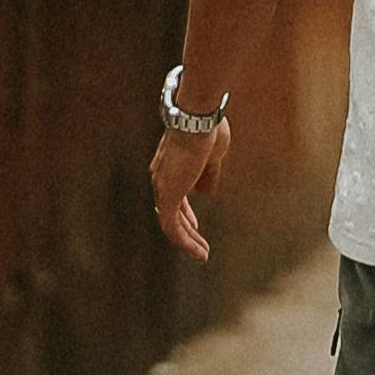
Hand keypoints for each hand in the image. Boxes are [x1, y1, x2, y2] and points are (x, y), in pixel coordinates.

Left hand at [151, 103, 221, 260]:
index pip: (174, 197)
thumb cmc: (207, 130)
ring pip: (171, 224)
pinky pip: (173, 227)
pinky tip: (199, 251)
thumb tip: (204, 193)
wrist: (197, 120)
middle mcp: (161, 178)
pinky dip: (185, 241)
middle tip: (200, 247)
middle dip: (187, 231)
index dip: (185, 214)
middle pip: (172, 212)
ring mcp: (162, 188)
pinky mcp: (167, 196)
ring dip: (188, 240)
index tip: (195, 225)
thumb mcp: (212, 156)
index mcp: (170, 168)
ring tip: (202, 254)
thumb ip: (207, 175)